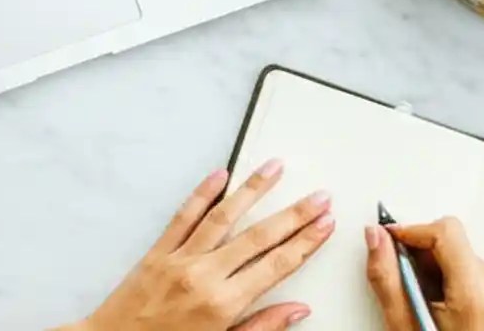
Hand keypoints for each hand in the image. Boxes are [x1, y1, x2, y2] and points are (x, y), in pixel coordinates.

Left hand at [61, 161, 334, 330]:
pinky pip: (183, 216)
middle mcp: (204, 277)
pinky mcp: (157, 252)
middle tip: (318, 196)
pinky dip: (202, 193)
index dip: (305, 243)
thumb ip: (262, 327)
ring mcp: (180, 260)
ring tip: (274, 168)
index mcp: (223, 305)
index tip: (325, 224)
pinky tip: (220, 175)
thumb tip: (298, 310)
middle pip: (259, 237)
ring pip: (223, 217)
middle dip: (294, 214)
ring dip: (253, 190)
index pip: (277, 266)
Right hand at [365, 217, 483, 330]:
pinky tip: (434, 301)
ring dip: (431, 266)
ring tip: (420, 299)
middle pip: (450, 240)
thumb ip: (386, 277)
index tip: (388, 238)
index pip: (445, 231)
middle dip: (419, 253)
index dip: (411, 230)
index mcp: (476, 292)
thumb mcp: (403, 326)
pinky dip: (444, 276)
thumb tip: (376, 239)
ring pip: (456, 252)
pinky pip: (466, 266)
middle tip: (402, 280)